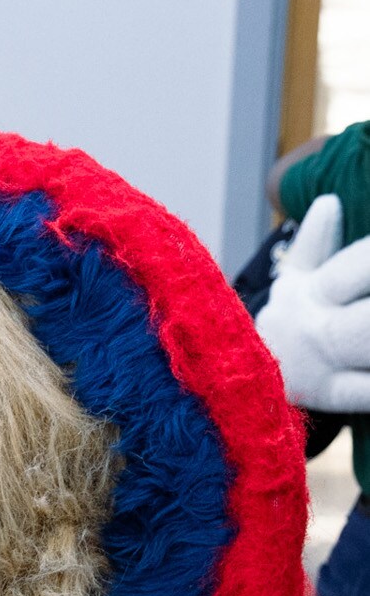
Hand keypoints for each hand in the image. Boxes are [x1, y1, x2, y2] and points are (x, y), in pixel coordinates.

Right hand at [256, 194, 369, 410]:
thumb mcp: (294, 278)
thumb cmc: (288, 320)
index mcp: (310, 290)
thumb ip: (316, 241)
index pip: (350, 269)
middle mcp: (315, 325)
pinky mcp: (330, 394)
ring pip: (362, 346)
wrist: (237, 378)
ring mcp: (323, 364)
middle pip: (363, 318)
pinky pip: (360, 392)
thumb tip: (330, 201)